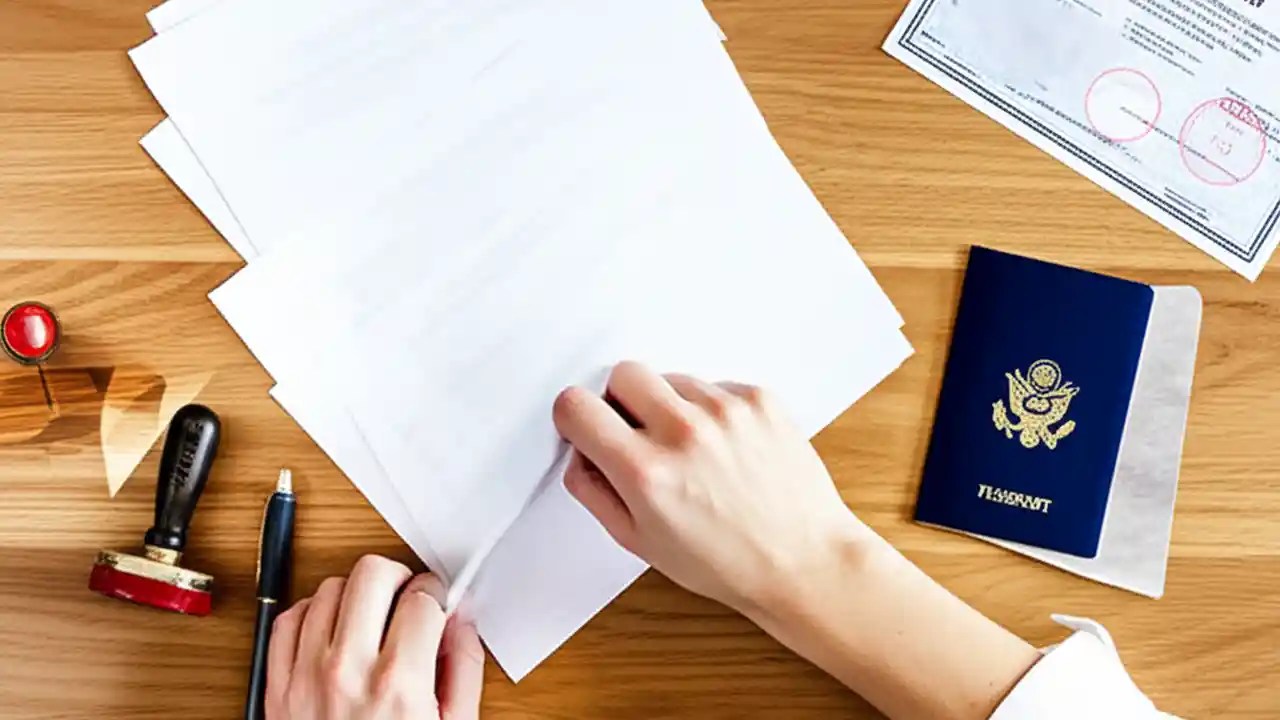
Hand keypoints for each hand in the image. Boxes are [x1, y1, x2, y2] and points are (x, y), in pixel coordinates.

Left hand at [266, 555, 483, 719]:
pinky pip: (288, 620)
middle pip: (371, 574)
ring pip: (328, 589)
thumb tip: (461, 621)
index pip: (422, 596)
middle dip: (398, 579)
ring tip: (371, 621)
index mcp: (399, 683)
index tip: (438, 602)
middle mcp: (348, 672)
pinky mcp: (277, 687)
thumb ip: (463, 667)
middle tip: (407, 600)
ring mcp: (305, 677)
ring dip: (355, 596)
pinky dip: (312, 615)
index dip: (438, 593)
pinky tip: (334, 633)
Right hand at [552, 361, 872, 614]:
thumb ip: (594, 490)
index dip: (577, 419)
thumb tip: (579, 450)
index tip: (589, 428)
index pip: (576, 405)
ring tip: (696, 454)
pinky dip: (713, 410)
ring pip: (672, 379)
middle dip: (624, 402)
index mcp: (645, 472)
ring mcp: (726, 411)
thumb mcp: (640, 541)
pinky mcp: (760, 399)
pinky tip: (727, 449)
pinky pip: (715, 385)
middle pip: (623, 373)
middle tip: (643, 438)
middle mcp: (683, 432)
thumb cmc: (726, 561)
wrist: (803, 560)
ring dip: (672, 407)